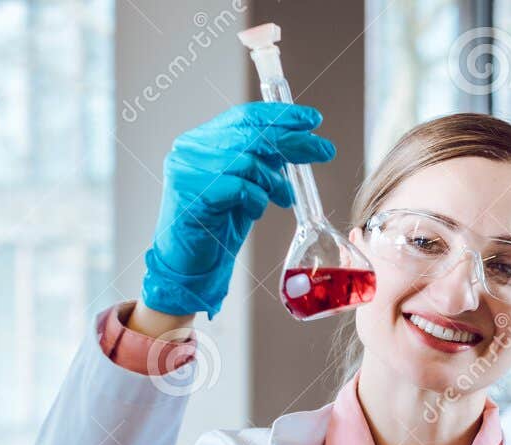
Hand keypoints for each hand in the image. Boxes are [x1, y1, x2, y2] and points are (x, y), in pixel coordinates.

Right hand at [142, 102, 334, 317]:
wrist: (189, 264)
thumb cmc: (217, 226)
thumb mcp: (246, 185)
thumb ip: (263, 161)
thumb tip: (299, 142)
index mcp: (202, 140)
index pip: (245, 116)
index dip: (281, 115)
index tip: (313, 119)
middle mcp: (190, 148)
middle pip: (251, 134)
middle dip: (293, 142)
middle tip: (324, 151)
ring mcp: (187, 168)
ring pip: (248, 161)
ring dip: (275, 181)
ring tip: (284, 198)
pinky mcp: (190, 193)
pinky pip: (239, 187)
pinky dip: (257, 199)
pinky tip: (256, 210)